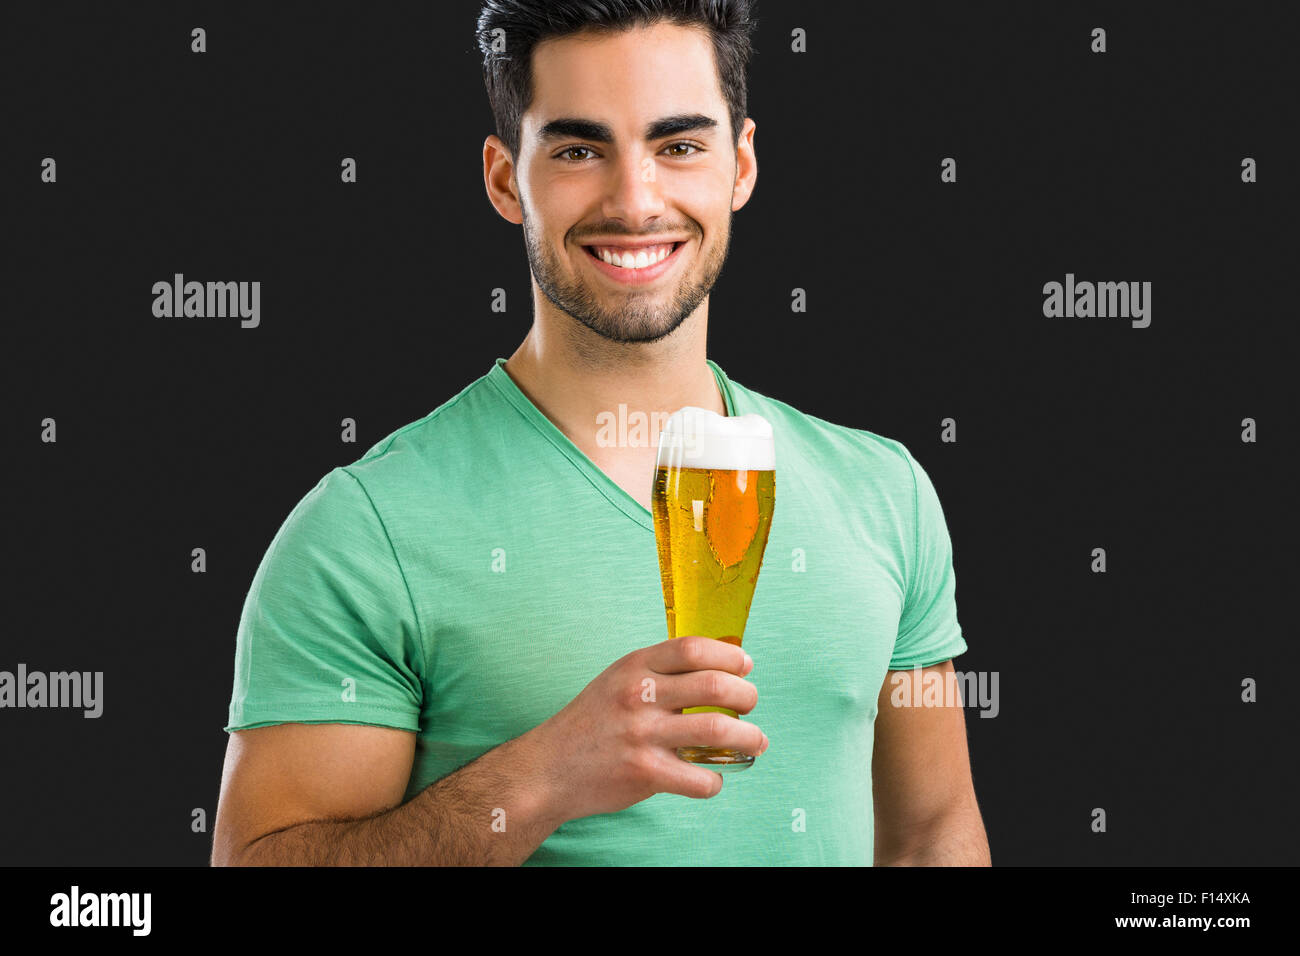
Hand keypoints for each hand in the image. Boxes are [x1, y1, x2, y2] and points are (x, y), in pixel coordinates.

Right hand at [523, 635, 766, 822]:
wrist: (549, 768)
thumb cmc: (592, 722)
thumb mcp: (618, 679)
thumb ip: (660, 671)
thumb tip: (720, 667)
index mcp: (635, 666)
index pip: (693, 648)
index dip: (729, 656)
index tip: (745, 667)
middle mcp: (639, 695)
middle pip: (715, 685)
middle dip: (747, 695)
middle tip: (750, 705)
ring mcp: (642, 735)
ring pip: (718, 729)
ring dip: (749, 737)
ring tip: (755, 741)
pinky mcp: (644, 773)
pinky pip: (700, 778)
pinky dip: (716, 780)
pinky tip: (712, 777)